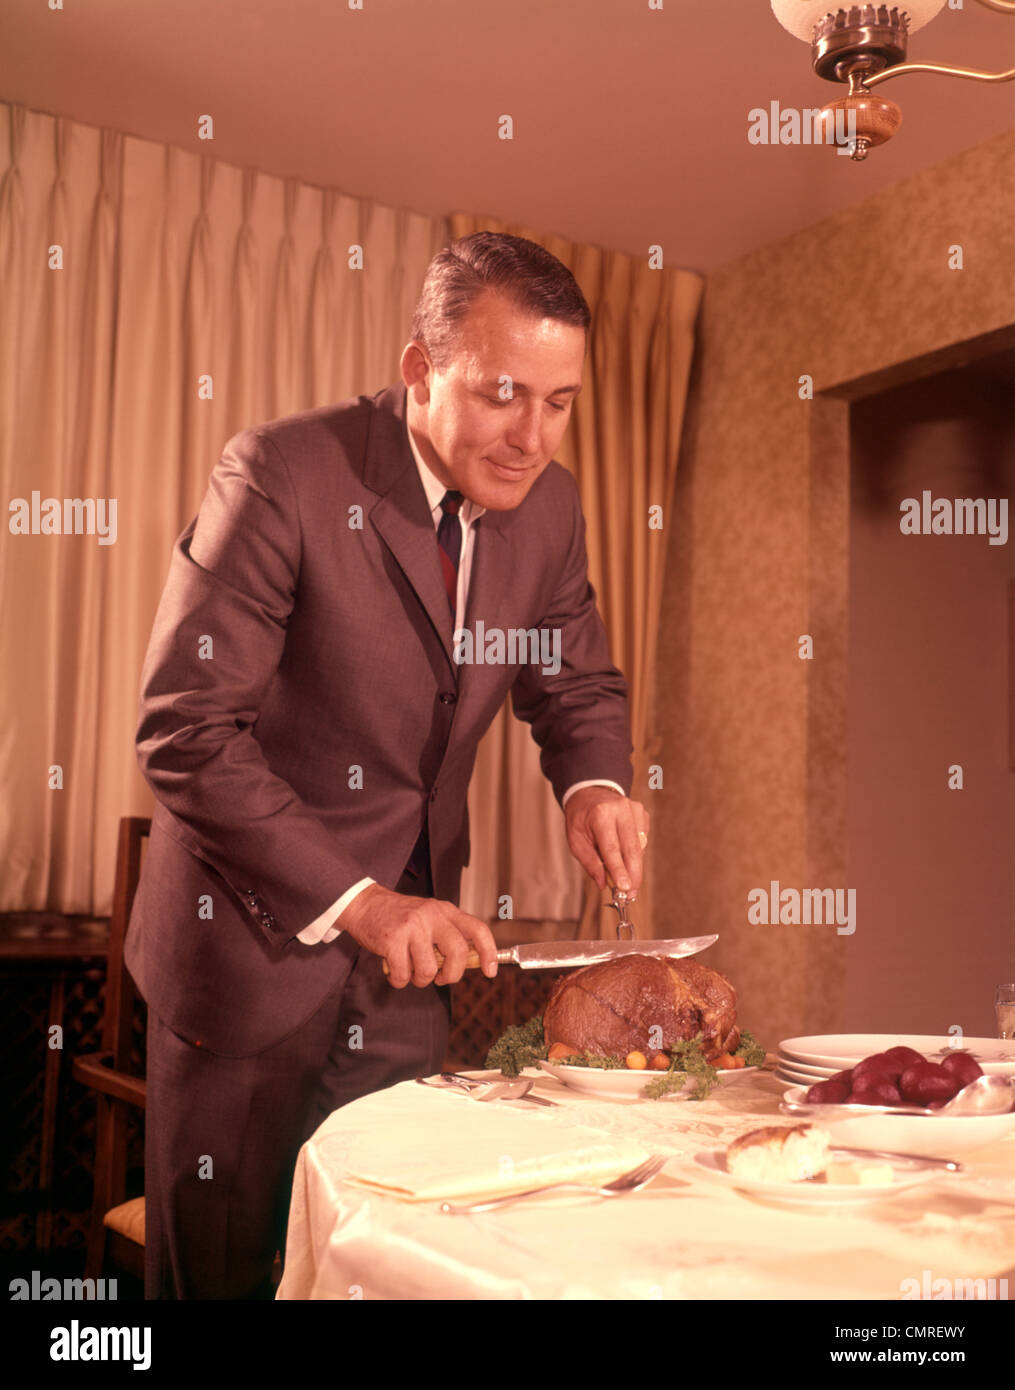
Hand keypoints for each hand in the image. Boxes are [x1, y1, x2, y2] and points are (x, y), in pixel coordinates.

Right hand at [337, 883, 498, 988]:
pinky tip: (395, 971)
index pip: (477, 929)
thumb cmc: (399, 916)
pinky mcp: (391, 940)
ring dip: (420, 980)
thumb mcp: (429, 916)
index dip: (489, 952)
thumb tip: (467, 963)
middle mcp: (431, 916)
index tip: (490, 971)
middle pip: (458, 952)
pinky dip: (399, 980)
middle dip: (451, 974)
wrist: (365, 904)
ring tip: (411, 971)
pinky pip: (403, 975)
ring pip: (428, 969)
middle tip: (440, 978)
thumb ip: (447, 934)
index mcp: (445, 910)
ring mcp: (411, 927)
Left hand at [564, 787, 648, 895]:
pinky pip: (642, 840)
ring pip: (640, 847)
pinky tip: (623, 852)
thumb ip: (590, 862)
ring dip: (634, 866)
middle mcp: (621, 809)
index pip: (612, 848)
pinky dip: (635, 853)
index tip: (625, 888)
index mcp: (601, 814)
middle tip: (631, 894)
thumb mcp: (575, 840)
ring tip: (625, 879)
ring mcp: (634, 809)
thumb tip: (603, 883)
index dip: (619, 870)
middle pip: (632, 849)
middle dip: (633, 874)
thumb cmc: (580, 818)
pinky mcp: (642, 813)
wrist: (589, 793)